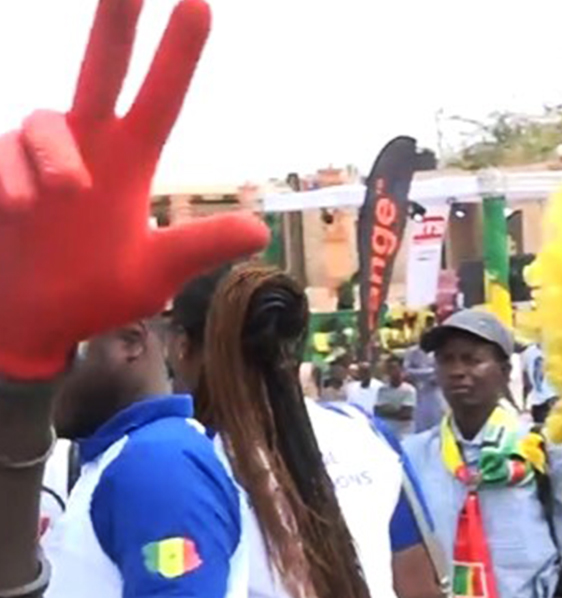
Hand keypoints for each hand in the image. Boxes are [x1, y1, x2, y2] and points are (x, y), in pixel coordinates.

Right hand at [0, 0, 267, 380]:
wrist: (26, 325)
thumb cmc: (92, 295)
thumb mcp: (152, 277)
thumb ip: (197, 249)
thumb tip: (261, 230)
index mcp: (129, 163)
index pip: (159, 98)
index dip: (177, 55)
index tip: (199, 3)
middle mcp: (83, 146)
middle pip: (98, 69)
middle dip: (113, 26)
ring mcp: (31, 158)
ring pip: (41, 124)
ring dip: (53, 153)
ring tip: (66, 193)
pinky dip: (7, 177)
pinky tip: (16, 207)